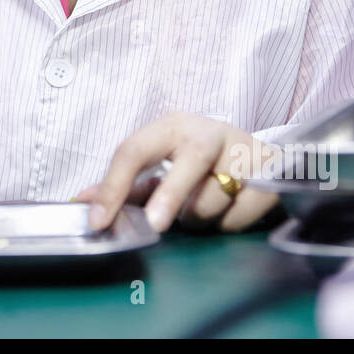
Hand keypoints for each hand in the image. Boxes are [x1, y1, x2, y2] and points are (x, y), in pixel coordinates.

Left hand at [72, 113, 279, 232]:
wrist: (259, 155)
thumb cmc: (198, 161)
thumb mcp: (163, 163)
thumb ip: (125, 185)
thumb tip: (82, 201)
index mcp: (171, 127)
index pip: (135, 149)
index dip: (113, 186)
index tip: (98, 221)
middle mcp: (208, 131)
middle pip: (190, 159)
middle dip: (171, 194)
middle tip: (155, 225)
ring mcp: (243, 148)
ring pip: (215, 197)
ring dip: (201, 217)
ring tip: (201, 210)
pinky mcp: (270, 170)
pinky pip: (243, 212)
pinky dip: (230, 222)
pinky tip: (230, 210)